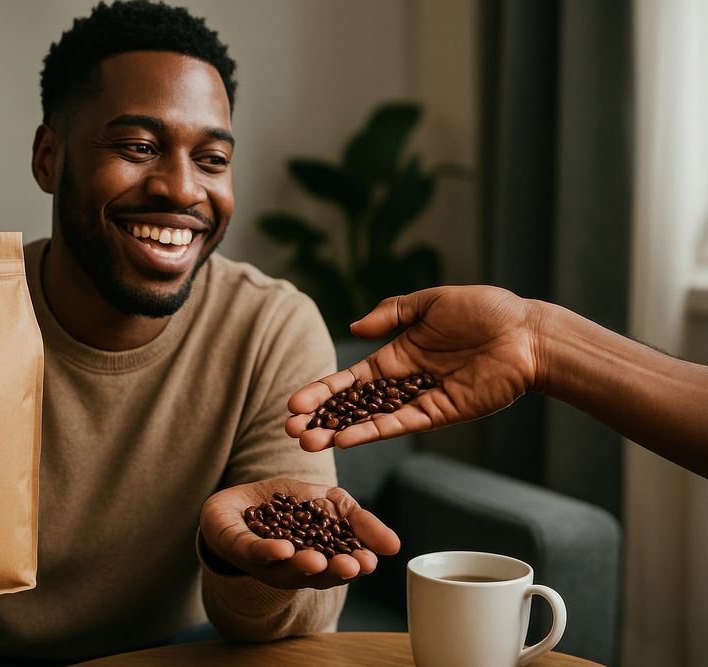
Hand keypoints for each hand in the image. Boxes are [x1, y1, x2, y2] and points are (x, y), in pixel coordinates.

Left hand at [200, 478, 399, 588]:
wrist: (237, 500)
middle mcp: (293, 567)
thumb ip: (359, 520)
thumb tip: (394, 545)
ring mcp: (264, 561)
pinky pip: (254, 553)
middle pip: (315, 574)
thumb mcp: (330, 503)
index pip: (340, 564)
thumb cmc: (287, 505)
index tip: (370, 562)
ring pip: (285, 569)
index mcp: (318, 558)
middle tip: (351, 566)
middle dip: (333, 571)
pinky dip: (268, 552)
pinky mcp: (238, 547)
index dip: (354, 564)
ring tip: (317, 560)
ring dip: (302, 565)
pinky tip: (283, 549)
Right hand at [286, 285, 540, 451]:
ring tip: (307, 442)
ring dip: (338, 431)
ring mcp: (420, 400)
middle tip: (290, 429)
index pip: (350, 379)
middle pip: (353, 405)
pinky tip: (345, 438)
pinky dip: (372, 432)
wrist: (528, 333)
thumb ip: (392, 312)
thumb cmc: (486, 311)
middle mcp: (403, 381)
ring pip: (370, 420)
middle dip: (321, 417)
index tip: (294, 403)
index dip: (322, 391)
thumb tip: (355, 327)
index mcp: (397, 354)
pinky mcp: (440, 413)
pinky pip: (400, 424)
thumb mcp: (431, 301)